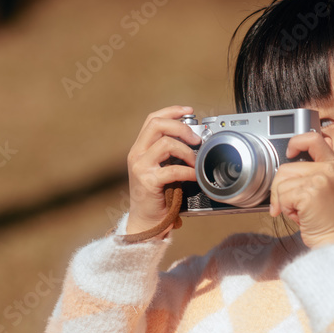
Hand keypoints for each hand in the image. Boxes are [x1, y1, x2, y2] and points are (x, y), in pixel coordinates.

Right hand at [126, 106, 200, 237]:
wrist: (146, 221)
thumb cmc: (158, 195)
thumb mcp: (162, 168)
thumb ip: (171, 154)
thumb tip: (195, 139)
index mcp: (140, 148)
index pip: (153, 119)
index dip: (171, 111)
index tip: (189, 111)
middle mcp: (137, 154)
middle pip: (157, 124)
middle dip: (181, 127)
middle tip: (196, 139)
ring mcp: (140, 167)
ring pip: (165, 143)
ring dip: (187, 151)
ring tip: (195, 161)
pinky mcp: (148, 182)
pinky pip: (172, 169)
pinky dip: (188, 171)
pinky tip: (195, 176)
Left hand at [269, 131, 333, 248]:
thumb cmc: (329, 219)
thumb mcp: (330, 187)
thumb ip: (318, 170)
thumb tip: (300, 156)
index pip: (314, 138)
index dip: (296, 141)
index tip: (290, 152)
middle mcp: (328, 170)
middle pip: (286, 168)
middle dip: (281, 188)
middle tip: (293, 204)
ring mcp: (320, 180)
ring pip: (281, 184)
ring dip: (284, 202)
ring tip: (302, 211)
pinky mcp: (309, 194)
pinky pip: (282, 197)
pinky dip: (286, 210)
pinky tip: (301, 216)